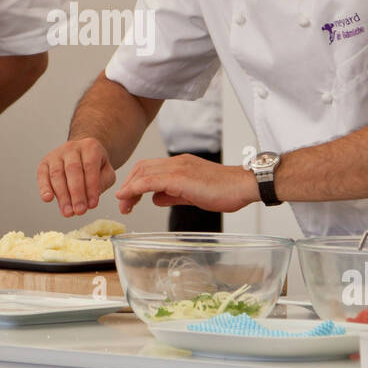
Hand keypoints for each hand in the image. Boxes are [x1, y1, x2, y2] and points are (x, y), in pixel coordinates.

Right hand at [37, 137, 116, 216]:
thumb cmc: (95, 166)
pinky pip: (42, 175)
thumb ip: (102, 184)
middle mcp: (72, 148)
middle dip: (76, 193)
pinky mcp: (45, 162)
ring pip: (57, 174)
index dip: (91, 187)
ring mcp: (56, 154)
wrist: (82, 153)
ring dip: (62, 196)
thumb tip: (90, 200)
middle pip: (72, 170)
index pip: (90, 167)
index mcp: (90, 147)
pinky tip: (48, 198)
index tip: (92, 205)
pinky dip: (44, 187)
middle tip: (80, 211)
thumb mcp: (106, 172)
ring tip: (68, 212)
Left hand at [114, 157, 258, 214]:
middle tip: (123, 204)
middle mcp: (176, 162)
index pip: (149, 168)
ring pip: (143, 173)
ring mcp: (178, 168)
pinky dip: (136, 188)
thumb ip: (173, 194)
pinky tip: (128, 196)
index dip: (134, 182)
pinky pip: (151, 180)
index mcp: (180, 164)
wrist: (243, 185)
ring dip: (129, 189)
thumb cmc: (225, 190)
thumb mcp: (192, 193)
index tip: (128, 198)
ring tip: (124, 205)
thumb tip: (157, 198)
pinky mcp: (181, 178)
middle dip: (128, 186)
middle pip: (142, 168)